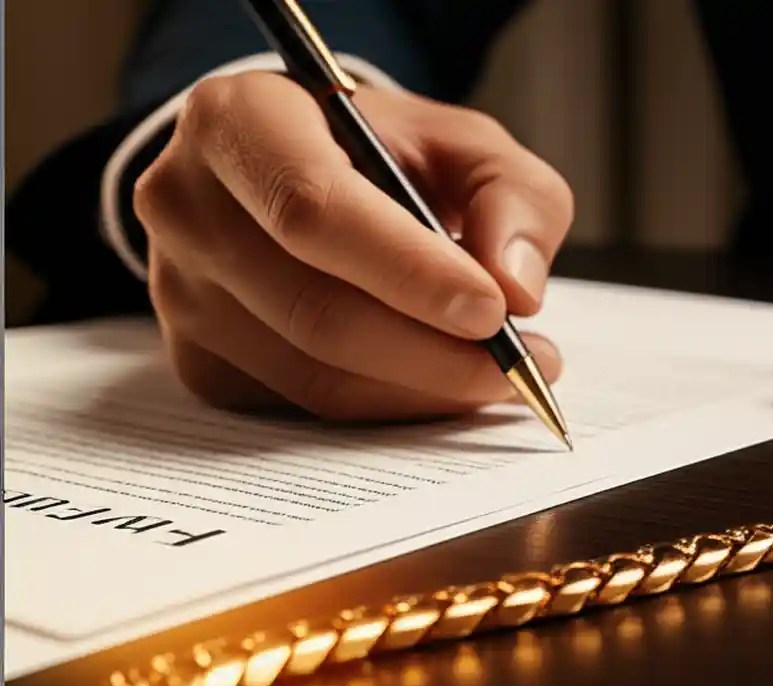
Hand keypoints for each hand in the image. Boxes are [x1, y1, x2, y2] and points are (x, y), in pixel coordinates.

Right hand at [135, 72, 572, 419]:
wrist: (297, 174)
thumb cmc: (383, 153)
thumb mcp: (463, 142)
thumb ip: (513, 197)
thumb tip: (517, 289)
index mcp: (238, 120)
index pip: (313, 209)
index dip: (408, 270)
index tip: (494, 311)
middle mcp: (186, 204)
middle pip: (315, 309)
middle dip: (434, 352)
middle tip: (523, 362)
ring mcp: (179, 291)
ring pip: (315, 376)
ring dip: (424, 390)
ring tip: (502, 373)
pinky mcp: (199, 360)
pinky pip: (305, 409)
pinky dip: (390, 407)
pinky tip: (439, 382)